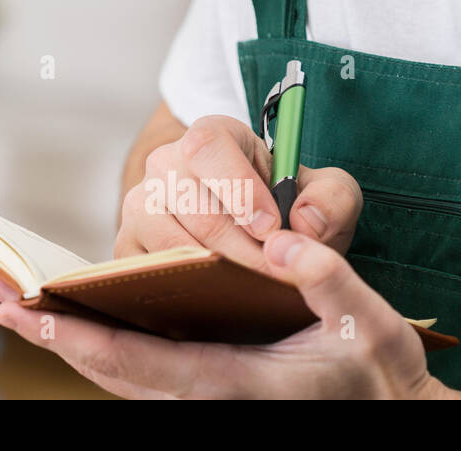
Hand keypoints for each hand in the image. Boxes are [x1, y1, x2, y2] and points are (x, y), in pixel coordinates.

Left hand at [0, 230, 460, 398]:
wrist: (392, 411)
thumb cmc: (381, 372)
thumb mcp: (370, 321)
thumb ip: (327, 281)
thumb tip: (282, 245)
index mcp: (236, 383)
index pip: (142, 362)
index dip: (82, 338)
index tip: (31, 314)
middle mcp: (210, 398)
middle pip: (112, 374)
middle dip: (54, 338)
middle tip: (1, 300)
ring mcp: (207, 399)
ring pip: (120, 378)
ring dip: (69, 343)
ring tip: (23, 307)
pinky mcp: (211, 390)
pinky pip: (141, 373)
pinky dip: (102, 349)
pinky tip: (82, 320)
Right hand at [116, 115, 362, 272]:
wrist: (257, 242)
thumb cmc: (288, 211)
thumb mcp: (328, 197)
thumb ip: (333, 200)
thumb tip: (304, 222)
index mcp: (212, 138)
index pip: (207, 145)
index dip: (237, 187)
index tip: (269, 228)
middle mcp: (166, 166)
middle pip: (188, 202)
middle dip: (237, 246)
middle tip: (273, 276)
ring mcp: (140, 207)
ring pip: (167, 243)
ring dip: (214, 272)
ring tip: (251, 291)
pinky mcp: (128, 249)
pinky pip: (147, 273)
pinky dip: (183, 291)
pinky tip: (218, 302)